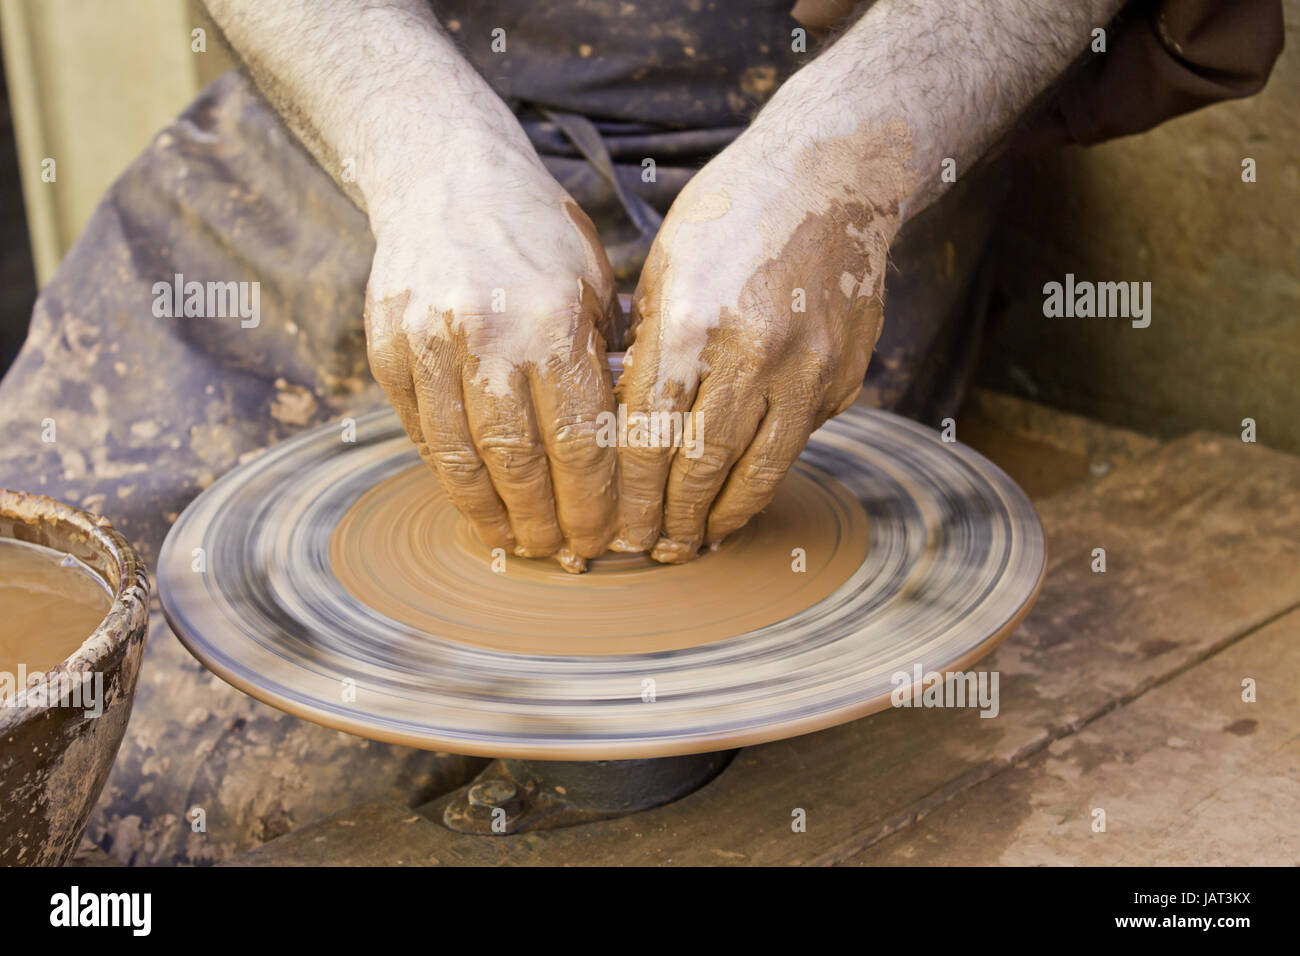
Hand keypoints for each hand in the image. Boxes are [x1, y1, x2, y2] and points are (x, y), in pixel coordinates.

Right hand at [364, 136, 622, 572]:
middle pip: (519, 462)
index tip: (603, 537)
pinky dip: (448, 474)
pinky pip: (420, 431)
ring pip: (461, 457)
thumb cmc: (538, 235)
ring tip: (513, 543)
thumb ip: (606, 363)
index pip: (580, 441)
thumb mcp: (594, 283)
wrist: (445, 175)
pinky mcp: (389, 348)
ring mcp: (429, 343)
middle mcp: (489, 335)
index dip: (591, 502)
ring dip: (490, 512)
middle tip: (560, 553)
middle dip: (544, 520)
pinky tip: (471, 499)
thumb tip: (627, 450)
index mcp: (554, 321)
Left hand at [613, 131, 900, 562]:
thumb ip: (647, 345)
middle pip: (702, 467)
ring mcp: (808, 368)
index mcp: (692, 321)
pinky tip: (743, 490)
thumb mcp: (667, 265)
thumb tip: (621, 422)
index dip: (630, 493)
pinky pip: (799, 440)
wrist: (833, 175)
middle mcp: (753, 351)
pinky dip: (767, 472)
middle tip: (653, 552)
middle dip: (673, 521)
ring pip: (760, 471)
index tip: (617, 526)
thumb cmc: (732, 213)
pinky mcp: (844, 375)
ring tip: (699, 542)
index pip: (648, 435)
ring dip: (724, 517)